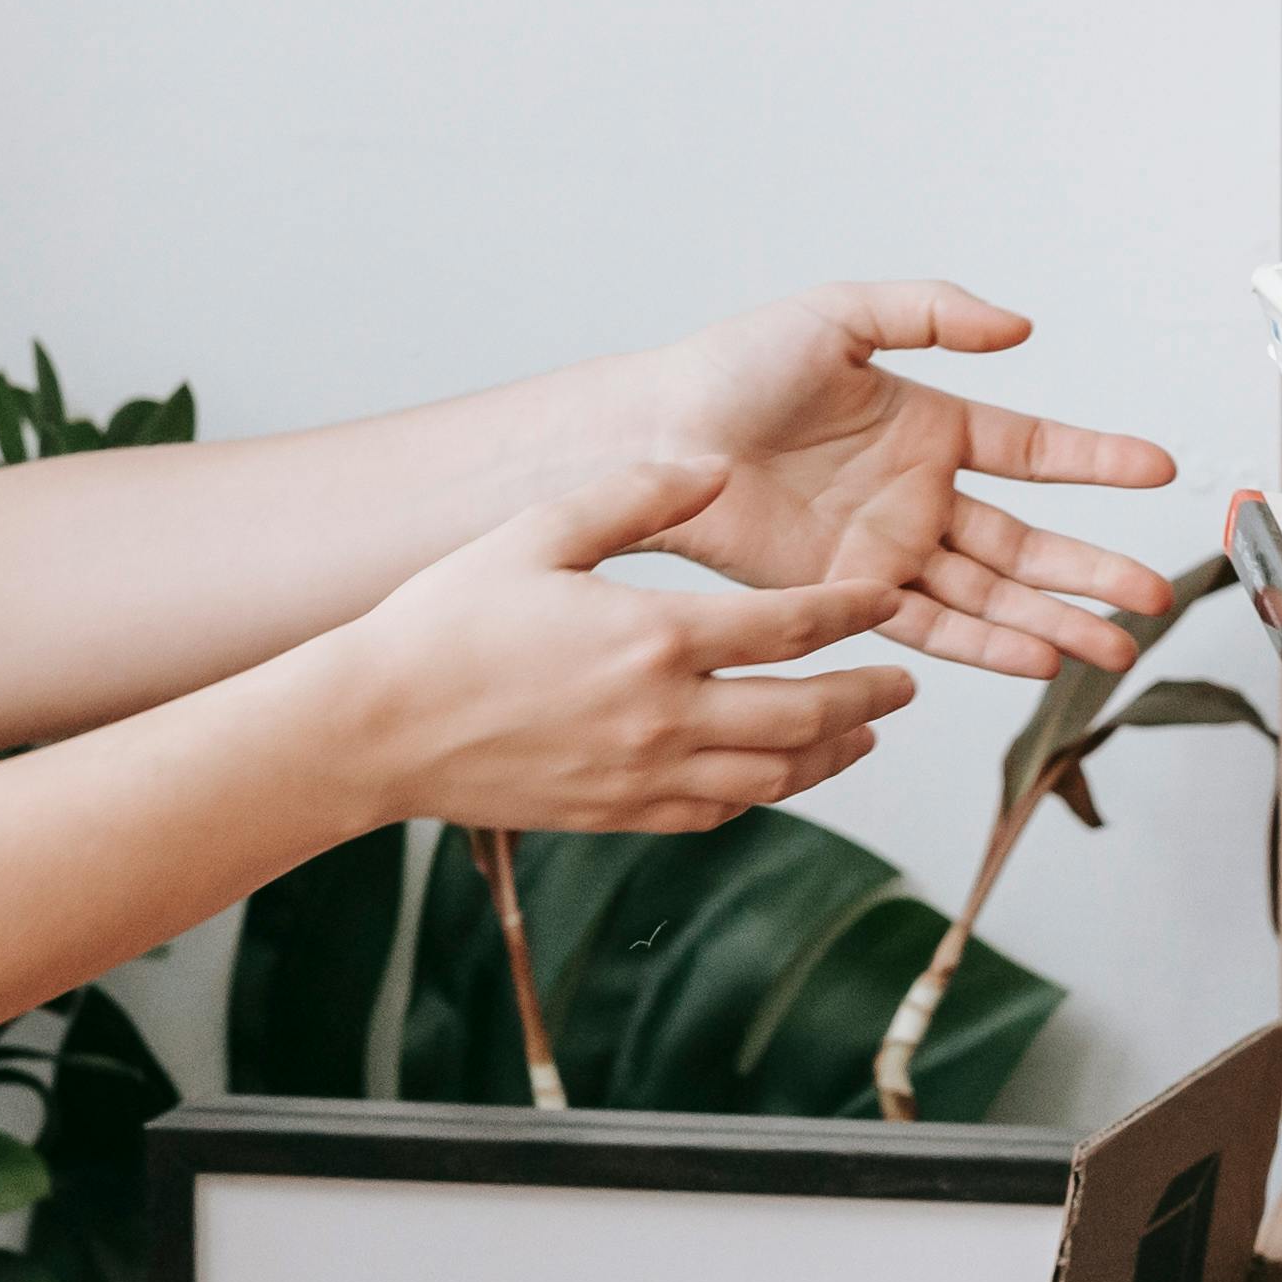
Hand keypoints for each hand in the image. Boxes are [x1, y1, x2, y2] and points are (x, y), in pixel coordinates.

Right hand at [320, 460, 918, 835]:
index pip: (789, 625)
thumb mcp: (541, 531)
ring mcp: (644, 776)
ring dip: (831, 753)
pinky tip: (777, 773)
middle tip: (904, 684)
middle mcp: (665, 716)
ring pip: (773, 775)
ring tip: (864, 734)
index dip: (851, 612)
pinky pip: (718, 813)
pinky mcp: (618, 815)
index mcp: (654, 635)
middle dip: (867, 697)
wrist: (377, 726)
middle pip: (804, 714)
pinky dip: (765, 793)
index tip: (886, 598)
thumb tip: (714, 466)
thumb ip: (636, 495)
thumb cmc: (448, 621)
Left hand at [610, 283, 1180, 676]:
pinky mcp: (849, 596)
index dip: (1096, 461)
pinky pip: (932, 627)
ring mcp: (888, 551)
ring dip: (1056, 622)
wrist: (659, 438)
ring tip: (1118, 648)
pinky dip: (986, 647)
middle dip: (1094, 571)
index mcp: (927, 425)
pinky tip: (1039, 659)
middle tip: (1157, 597)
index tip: (1159, 470)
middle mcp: (918, 495)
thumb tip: (1020, 330)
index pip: (1033, 449)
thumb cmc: (733, 369)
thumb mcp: (841, 316)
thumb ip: (933, 313)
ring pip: (993, 595)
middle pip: (1027, 542)